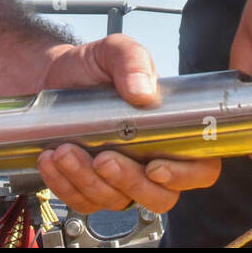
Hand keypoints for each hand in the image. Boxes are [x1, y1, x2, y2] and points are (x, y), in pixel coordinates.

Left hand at [35, 34, 220, 213]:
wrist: (52, 75)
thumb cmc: (92, 67)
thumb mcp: (114, 51)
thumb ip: (133, 61)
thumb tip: (143, 92)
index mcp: (172, 130)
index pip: (200, 168)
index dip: (184, 175)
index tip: (155, 167)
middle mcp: (151, 160)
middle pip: (159, 197)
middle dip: (129, 182)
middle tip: (103, 158)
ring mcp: (120, 179)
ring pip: (116, 201)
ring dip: (88, 181)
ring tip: (65, 150)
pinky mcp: (89, 187)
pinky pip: (82, 201)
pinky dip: (64, 184)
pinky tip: (51, 159)